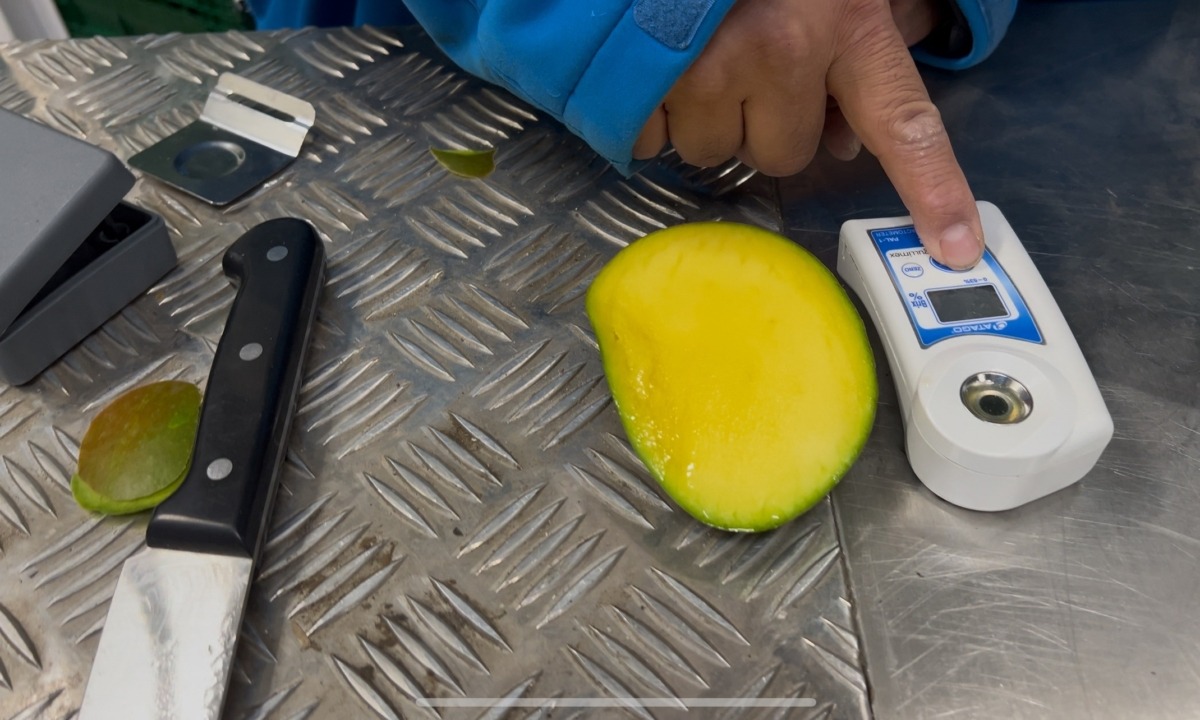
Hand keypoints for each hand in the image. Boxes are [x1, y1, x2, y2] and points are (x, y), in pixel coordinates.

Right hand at [633, 0, 983, 269]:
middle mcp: (784, 49)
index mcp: (846, 23)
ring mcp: (712, 66)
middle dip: (762, 127)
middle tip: (746, 72)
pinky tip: (659, 71)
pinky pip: (654, 141)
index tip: (955, 245)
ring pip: (715, 153)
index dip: (933, 188)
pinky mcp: (650, 79)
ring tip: (698, 60)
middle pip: (783, 157)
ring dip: (705, 119)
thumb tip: (847, 140)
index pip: (903, 122)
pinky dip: (651, 115)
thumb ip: (852, 53)